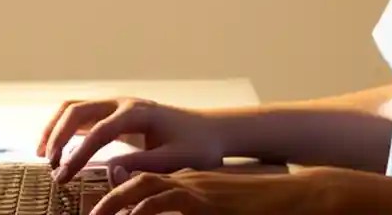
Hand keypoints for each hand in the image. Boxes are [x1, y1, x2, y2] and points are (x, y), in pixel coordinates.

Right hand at [37, 97, 224, 182]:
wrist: (212, 130)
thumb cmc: (198, 146)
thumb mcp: (175, 160)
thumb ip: (142, 165)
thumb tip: (109, 170)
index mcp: (138, 113)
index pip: (98, 131)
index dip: (78, 154)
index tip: (64, 176)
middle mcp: (124, 104)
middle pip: (77, 110)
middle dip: (57, 135)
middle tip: (49, 165)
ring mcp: (118, 106)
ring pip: (75, 108)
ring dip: (55, 128)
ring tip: (43, 155)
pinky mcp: (117, 114)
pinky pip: (83, 115)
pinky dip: (65, 128)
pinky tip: (56, 148)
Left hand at [89, 167, 326, 214]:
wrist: (292, 198)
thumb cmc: (256, 208)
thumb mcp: (217, 211)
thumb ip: (189, 213)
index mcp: (189, 183)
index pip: (146, 183)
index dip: (120, 196)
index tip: (99, 212)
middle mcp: (188, 181)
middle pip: (138, 182)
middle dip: (109, 199)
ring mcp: (196, 190)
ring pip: (145, 192)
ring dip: (118, 205)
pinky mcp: (205, 202)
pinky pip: (165, 205)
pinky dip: (144, 212)